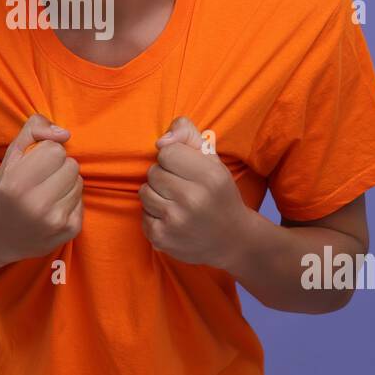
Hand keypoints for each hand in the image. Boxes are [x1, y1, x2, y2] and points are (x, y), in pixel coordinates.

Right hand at [0, 113, 82, 266]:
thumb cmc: (5, 190)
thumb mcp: (10, 155)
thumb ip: (33, 130)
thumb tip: (65, 133)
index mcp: (17, 183)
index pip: (56, 149)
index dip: (45, 153)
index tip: (32, 165)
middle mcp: (37, 205)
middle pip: (71, 164)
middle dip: (58, 167)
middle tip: (41, 180)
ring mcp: (56, 220)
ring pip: (79, 181)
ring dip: (65, 183)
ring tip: (46, 194)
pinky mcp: (71, 230)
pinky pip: (82, 200)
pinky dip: (70, 201)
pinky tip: (52, 208)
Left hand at [139, 116, 248, 267]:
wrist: (231, 239)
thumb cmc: (218, 193)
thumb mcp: (212, 159)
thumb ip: (188, 134)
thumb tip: (161, 140)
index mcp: (209, 176)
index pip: (167, 152)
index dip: (173, 158)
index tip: (185, 169)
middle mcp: (193, 199)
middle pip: (153, 172)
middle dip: (164, 176)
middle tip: (182, 188)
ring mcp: (176, 221)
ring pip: (144, 191)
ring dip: (156, 194)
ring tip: (176, 202)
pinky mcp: (161, 238)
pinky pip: (142, 214)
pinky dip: (154, 215)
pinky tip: (172, 218)